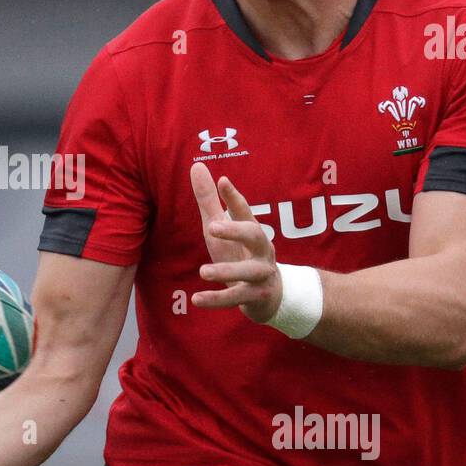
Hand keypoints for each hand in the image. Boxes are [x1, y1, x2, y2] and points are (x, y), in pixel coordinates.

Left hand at [189, 161, 282, 323]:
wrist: (269, 295)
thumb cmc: (241, 254)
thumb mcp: (222, 229)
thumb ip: (210, 201)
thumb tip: (197, 165)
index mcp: (253, 230)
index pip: (245, 210)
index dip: (234, 197)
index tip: (223, 181)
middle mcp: (262, 250)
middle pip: (255, 235)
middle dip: (236, 230)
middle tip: (211, 227)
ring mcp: (261, 274)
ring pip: (246, 272)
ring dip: (226, 271)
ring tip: (203, 272)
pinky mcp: (256, 297)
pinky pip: (236, 298)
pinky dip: (216, 300)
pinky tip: (196, 300)